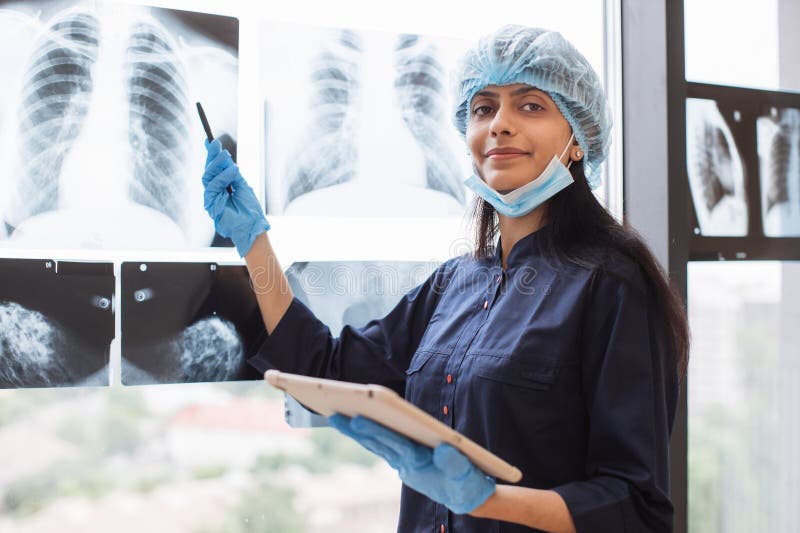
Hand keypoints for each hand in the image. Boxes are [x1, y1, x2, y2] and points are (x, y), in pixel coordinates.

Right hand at [202, 139, 269, 256]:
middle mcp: (214, 191)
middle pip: (208, 170)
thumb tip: (226, 158)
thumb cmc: (249, 209)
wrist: (252, 226)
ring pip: (208, 176)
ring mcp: (211, 198)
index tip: (210, 141)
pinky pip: (213, 186)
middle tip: (217, 144)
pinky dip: (223, 177)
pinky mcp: (210, 204)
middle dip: (212, 156)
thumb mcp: (242, 185)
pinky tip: (233, 170)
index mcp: (221, 187)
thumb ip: (232, 173)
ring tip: (228, 157)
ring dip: (218, 165)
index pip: (214, 169)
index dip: (211, 155)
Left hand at [327, 414, 495, 513]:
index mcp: (419, 464)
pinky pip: (383, 447)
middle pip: (378, 443)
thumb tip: (445, 449)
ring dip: (357, 432)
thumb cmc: (467, 484)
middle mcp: (406, 464)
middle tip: (334, 415)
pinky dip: (369, 436)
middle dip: (356, 430)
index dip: (376, 431)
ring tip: (336, 417)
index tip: (357, 419)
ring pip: (377, 445)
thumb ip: (456, 463)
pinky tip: (356, 426)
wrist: (466, 498)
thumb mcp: (466, 476)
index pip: (394, 444)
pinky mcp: (405, 462)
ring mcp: (404, 464)